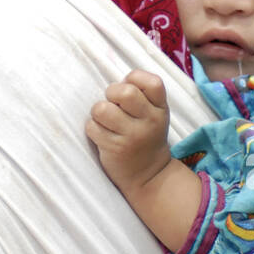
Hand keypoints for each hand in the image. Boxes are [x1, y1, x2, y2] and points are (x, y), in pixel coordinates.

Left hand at [86, 70, 172, 195]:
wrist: (150, 175)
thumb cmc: (146, 136)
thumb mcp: (154, 114)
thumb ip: (142, 95)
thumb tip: (116, 82)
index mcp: (160, 108)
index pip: (153, 82)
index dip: (134, 78)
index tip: (129, 87)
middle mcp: (150, 121)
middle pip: (125, 92)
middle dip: (111, 93)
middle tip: (113, 103)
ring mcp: (133, 136)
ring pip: (103, 109)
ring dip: (98, 111)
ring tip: (105, 119)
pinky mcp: (115, 148)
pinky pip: (92, 127)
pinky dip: (93, 128)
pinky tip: (102, 134)